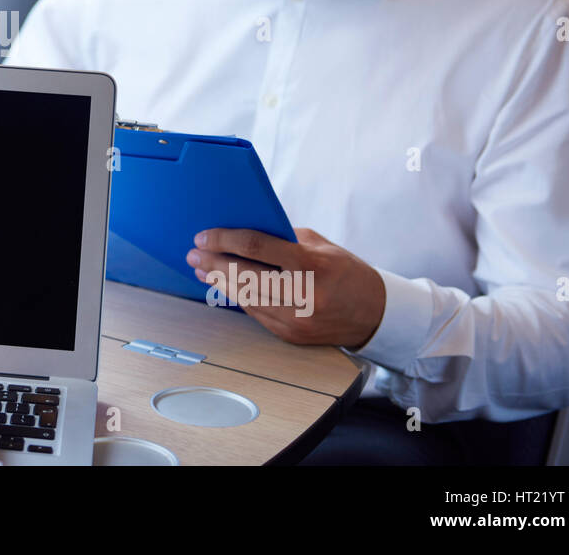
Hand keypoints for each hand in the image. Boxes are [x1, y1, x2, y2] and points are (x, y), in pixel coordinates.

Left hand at [186, 226, 385, 348]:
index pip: (256, 247)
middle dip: (213, 263)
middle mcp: (302, 294)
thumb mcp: (320, 245)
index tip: (204, 236)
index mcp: (311, 264)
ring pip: (244, 297)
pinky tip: (223, 286)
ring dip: (218, 282)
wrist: (375, 313)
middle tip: (194, 253)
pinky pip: (255, 312)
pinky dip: (237, 297)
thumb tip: (241, 233)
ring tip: (201, 269)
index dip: (224, 240)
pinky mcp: (290, 335)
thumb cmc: (345, 271)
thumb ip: (283, 238)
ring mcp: (295, 319)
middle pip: (243, 276)